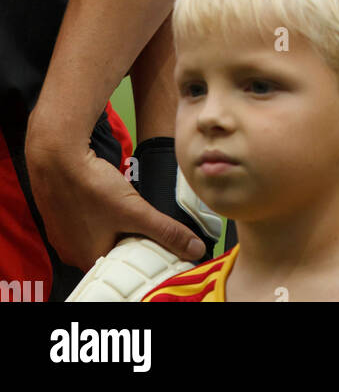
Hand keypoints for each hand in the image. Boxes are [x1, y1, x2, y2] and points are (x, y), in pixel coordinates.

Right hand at [25, 124, 205, 273]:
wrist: (56, 156)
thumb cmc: (91, 186)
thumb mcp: (135, 210)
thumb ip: (165, 231)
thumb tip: (195, 249)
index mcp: (88, 259)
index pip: (120, 269)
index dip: (140, 257)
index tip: (156, 248)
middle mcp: (71, 252)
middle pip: (107, 252)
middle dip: (127, 240)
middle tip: (144, 225)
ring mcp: (62, 233)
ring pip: (95, 235)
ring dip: (112, 225)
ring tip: (126, 210)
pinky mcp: (58, 212)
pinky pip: (83, 220)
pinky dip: (97, 213)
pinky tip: (105, 198)